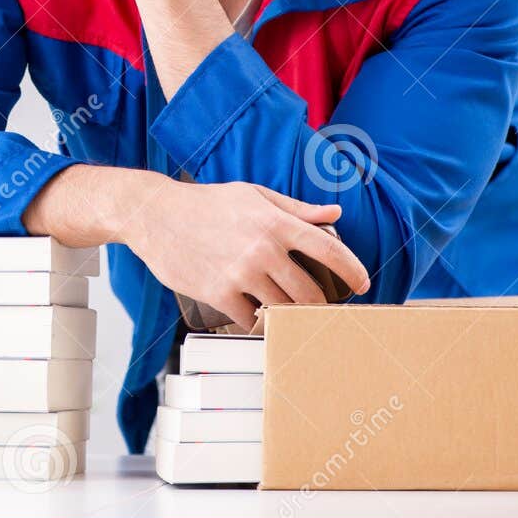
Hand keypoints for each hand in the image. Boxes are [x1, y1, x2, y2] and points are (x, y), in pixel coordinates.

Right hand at [123, 176, 369, 329]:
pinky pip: (250, 319)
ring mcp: (241, 273)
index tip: (362, 285)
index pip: (329, 251)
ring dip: (289, 315)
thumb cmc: (204, 203)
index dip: (353, 271)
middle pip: (310, 292)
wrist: (154, 214)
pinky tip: (258, 319)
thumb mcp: (252, 195)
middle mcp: (263, 250)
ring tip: (291, 315)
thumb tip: (334, 215)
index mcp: (276, 222)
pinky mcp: (218, 293)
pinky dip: (258, 323)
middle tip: (321, 309)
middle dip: (321, 305)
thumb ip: (296, 209)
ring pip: (282, 309)